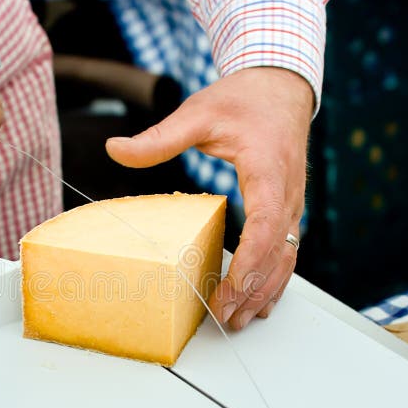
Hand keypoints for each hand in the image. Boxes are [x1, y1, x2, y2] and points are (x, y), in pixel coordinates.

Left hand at [106, 67, 312, 328]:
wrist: (281, 87)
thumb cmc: (243, 100)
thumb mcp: (197, 113)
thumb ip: (159, 137)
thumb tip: (114, 149)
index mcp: (268, 171)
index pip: (267, 225)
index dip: (251, 261)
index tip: (231, 287)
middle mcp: (288, 193)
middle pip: (280, 252)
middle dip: (254, 289)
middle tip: (226, 318)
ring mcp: (294, 203)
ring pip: (289, 257)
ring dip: (267, 291)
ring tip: (240, 320)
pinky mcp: (290, 208)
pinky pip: (289, 250)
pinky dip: (275, 278)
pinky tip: (260, 300)